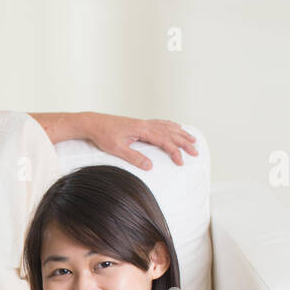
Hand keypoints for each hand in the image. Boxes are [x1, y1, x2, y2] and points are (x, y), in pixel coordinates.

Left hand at [82, 113, 196, 169]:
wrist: (94, 123)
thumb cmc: (103, 135)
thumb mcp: (117, 149)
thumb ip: (134, 157)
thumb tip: (149, 166)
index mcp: (142, 130)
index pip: (164, 141)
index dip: (174, 151)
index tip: (181, 161)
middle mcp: (145, 124)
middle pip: (170, 133)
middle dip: (184, 142)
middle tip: (195, 151)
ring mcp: (143, 123)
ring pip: (167, 126)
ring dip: (180, 133)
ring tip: (192, 139)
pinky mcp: (139, 123)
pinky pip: (160, 123)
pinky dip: (170, 125)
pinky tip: (175, 127)